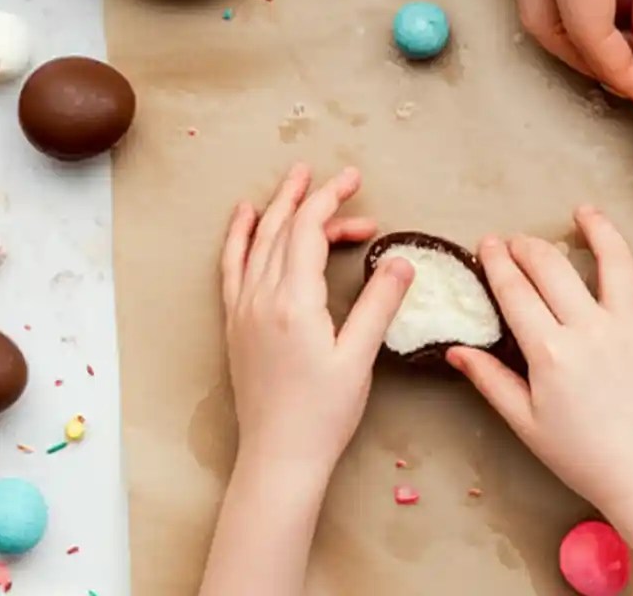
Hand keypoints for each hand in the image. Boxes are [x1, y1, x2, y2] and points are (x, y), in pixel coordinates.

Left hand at [221, 164, 412, 468]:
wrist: (279, 456)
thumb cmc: (323, 413)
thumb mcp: (360, 358)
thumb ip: (379, 305)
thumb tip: (400, 262)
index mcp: (294, 302)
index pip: (308, 231)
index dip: (330, 199)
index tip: (354, 181)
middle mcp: (261, 298)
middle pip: (283, 229)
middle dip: (308, 196)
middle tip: (336, 176)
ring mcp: (243, 310)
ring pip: (258, 242)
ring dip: (277, 208)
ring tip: (293, 181)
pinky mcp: (236, 324)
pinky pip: (232, 266)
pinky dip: (238, 237)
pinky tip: (245, 219)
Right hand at [447, 206, 632, 512]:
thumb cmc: (584, 456)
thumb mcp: (526, 423)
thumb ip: (491, 380)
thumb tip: (456, 350)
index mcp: (550, 352)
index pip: (515, 290)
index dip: (498, 261)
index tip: (489, 244)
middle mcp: (590, 328)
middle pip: (552, 266)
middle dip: (529, 245)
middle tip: (518, 241)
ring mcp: (631, 325)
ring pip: (612, 259)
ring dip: (595, 229)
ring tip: (583, 213)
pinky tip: (623, 256)